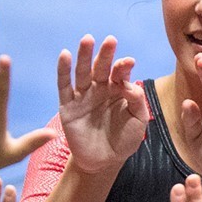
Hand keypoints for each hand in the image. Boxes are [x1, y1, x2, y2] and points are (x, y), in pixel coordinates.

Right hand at [55, 36, 148, 175]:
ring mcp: (83, 96)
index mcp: (118, 90)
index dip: (123, 66)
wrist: (104, 162)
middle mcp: (100, 89)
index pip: (120, 73)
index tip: (129, 62)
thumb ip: (137, 100)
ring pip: (83, 72)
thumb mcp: (138, 120)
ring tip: (87, 39)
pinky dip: (63, 70)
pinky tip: (64, 55)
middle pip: (101, 67)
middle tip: (110, 40)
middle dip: (105, 54)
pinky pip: (64, 86)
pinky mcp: (68, 106)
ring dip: (84, 55)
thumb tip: (130, 83)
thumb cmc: (124, 140)